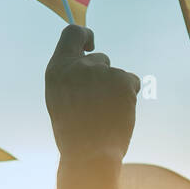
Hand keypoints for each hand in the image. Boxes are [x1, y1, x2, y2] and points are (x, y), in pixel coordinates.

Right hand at [45, 25, 139, 162]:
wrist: (90, 155)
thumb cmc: (74, 132)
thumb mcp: (60, 98)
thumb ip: (70, 75)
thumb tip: (87, 56)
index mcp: (57, 69)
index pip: (71, 34)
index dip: (85, 34)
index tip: (92, 43)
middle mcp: (78, 66)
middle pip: (100, 58)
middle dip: (104, 76)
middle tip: (98, 104)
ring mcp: (102, 71)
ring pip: (117, 73)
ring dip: (116, 89)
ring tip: (106, 114)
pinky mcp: (123, 79)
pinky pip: (132, 82)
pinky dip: (129, 96)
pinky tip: (118, 114)